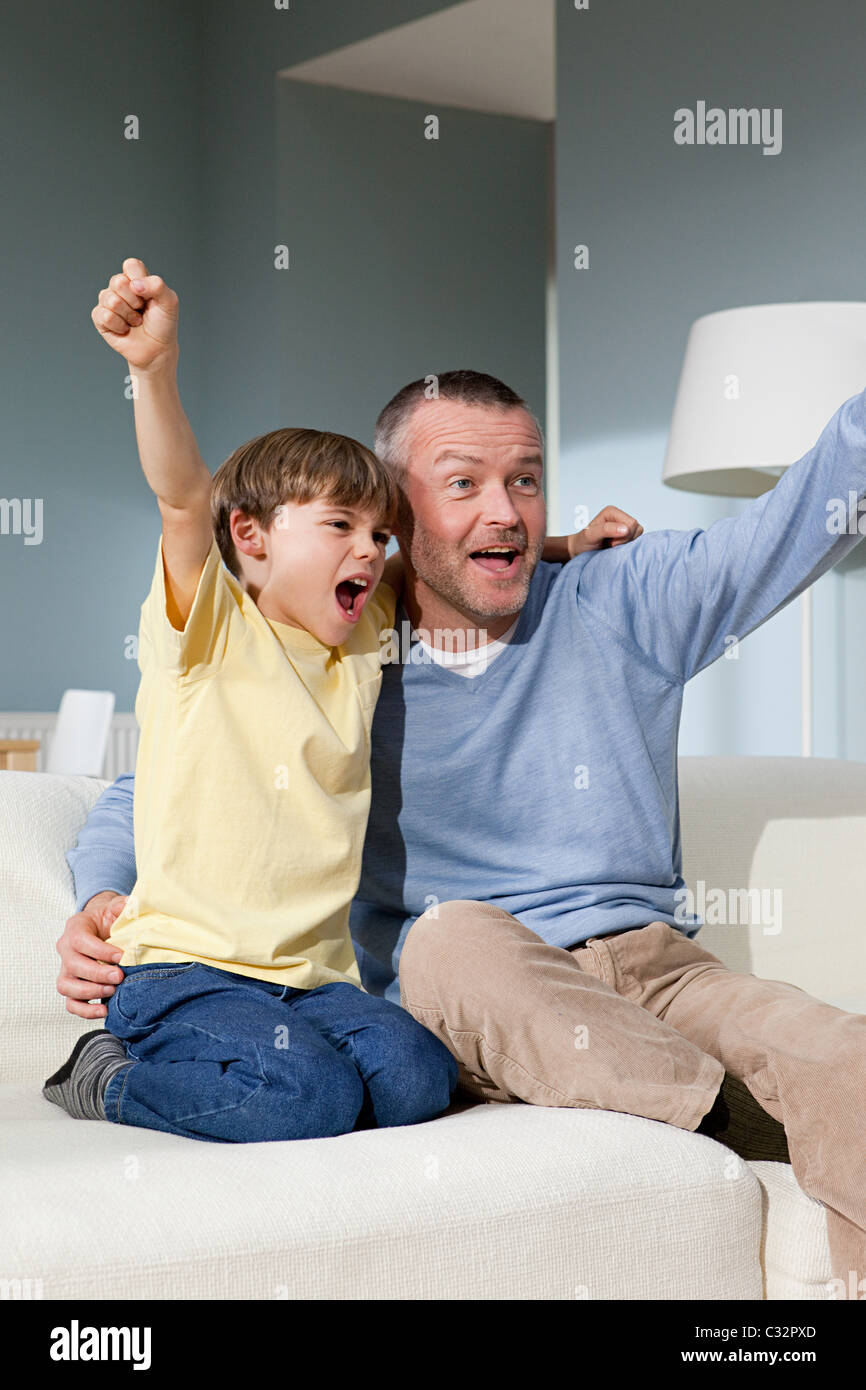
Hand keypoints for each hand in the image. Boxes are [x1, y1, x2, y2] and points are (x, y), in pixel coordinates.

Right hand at [55, 892, 127, 1019]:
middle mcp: (65, 950)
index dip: (100, 951)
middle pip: (73, 966)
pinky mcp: (71, 988)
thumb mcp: (115, 907)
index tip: (121, 956)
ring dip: (90, 992)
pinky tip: (104, 1011)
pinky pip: (71, 1004)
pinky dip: (85, 1011)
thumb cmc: (108, 919)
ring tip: (112, 991)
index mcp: (75, 928)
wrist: (101, 928)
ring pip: (67, 987)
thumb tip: (132, 905)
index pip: (80, 941)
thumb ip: (122, 906)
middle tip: (119, 976)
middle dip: (97, 974)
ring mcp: (66, 971)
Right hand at [91, 257, 177, 372]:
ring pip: (111, 300)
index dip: (139, 280)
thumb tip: (134, 284)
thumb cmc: (162, 324)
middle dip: (134, 301)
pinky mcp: (100, 317)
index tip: (148, 295)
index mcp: (136, 278)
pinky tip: (124, 329)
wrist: (157, 349)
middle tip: (141, 310)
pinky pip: (104, 315)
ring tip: (135, 321)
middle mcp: (120, 287)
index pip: (131, 265)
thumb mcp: (169, 302)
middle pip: (118, 281)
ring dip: (128, 315)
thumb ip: (157, 286)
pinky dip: (119, 326)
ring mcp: (108, 301)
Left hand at [568, 506, 643, 557]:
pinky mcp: (627, 535)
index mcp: (612, 511)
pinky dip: (627, 547)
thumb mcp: (590, 535)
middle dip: (624, 541)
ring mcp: (624, 525)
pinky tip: (616, 548)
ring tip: (611, 545)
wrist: (580, 551)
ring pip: (638, 536)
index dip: (622, 537)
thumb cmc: (583, 543)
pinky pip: (636, 541)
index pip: (631, 524)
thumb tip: (626, 529)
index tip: (608, 541)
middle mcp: (620, 516)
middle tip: (609, 544)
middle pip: (637, 529)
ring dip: (625, 545)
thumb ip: (606, 530)